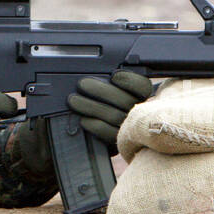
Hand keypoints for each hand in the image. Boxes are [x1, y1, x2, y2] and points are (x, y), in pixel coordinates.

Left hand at [12, 70, 154, 173]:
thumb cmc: (82, 99)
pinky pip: (111, 134)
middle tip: (81, 84)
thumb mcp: (91, 85)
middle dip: (101, 90)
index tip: (113, 76)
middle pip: (125, 100)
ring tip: (73, 100)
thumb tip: (91, 70)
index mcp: (134, 94)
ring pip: (116, 116)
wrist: (71, 130)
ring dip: (93, 107)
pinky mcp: (117, 143)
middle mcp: (134, 111)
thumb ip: (98, 78)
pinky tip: (83, 120)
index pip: (141, 86)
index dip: (130, 80)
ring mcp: (127, 129)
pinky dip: (96, 126)